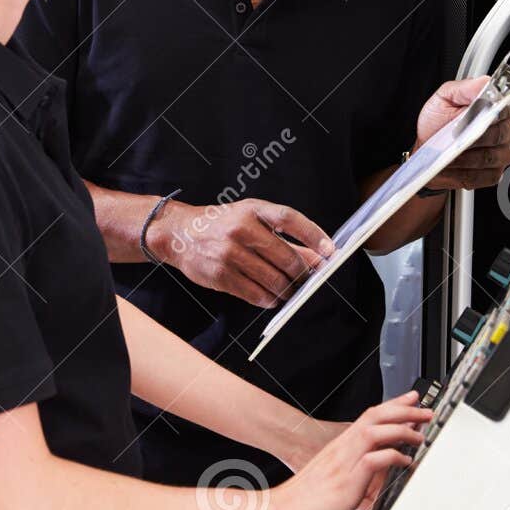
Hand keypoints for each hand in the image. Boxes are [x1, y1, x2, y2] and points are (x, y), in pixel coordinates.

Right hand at [149, 197, 334, 307]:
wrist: (180, 234)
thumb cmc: (222, 225)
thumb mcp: (252, 220)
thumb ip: (285, 238)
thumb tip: (318, 257)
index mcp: (252, 209)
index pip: (289, 219)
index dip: (313, 234)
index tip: (330, 250)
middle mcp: (241, 229)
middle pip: (286, 257)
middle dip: (302, 273)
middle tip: (308, 280)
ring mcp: (229, 253)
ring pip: (273, 280)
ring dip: (288, 290)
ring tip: (289, 290)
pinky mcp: (220, 275)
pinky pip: (255, 294)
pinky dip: (269, 299)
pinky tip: (272, 297)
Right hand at [272, 392, 430, 509]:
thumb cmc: (306, 502)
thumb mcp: (336, 482)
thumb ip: (358, 476)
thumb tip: (379, 480)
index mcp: (340, 448)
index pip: (370, 417)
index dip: (392, 405)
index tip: (411, 399)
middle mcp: (342, 450)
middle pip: (375, 417)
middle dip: (403, 410)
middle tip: (425, 410)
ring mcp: (343, 463)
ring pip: (375, 432)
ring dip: (401, 430)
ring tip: (418, 435)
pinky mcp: (346, 481)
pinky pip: (374, 460)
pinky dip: (393, 457)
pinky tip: (404, 461)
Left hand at [413, 76, 509, 190]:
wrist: (426, 151)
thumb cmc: (437, 125)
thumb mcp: (444, 99)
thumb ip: (464, 89)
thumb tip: (484, 82)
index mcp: (495, 109)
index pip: (501, 110)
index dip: (484, 115)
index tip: (466, 118)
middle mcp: (503, 131)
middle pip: (499, 135)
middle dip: (472, 137)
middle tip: (453, 137)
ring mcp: (500, 154)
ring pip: (490, 157)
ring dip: (466, 156)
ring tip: (448, 153)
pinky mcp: (493, 174)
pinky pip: (485, 176)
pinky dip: (466, 172)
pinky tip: (453, 167)